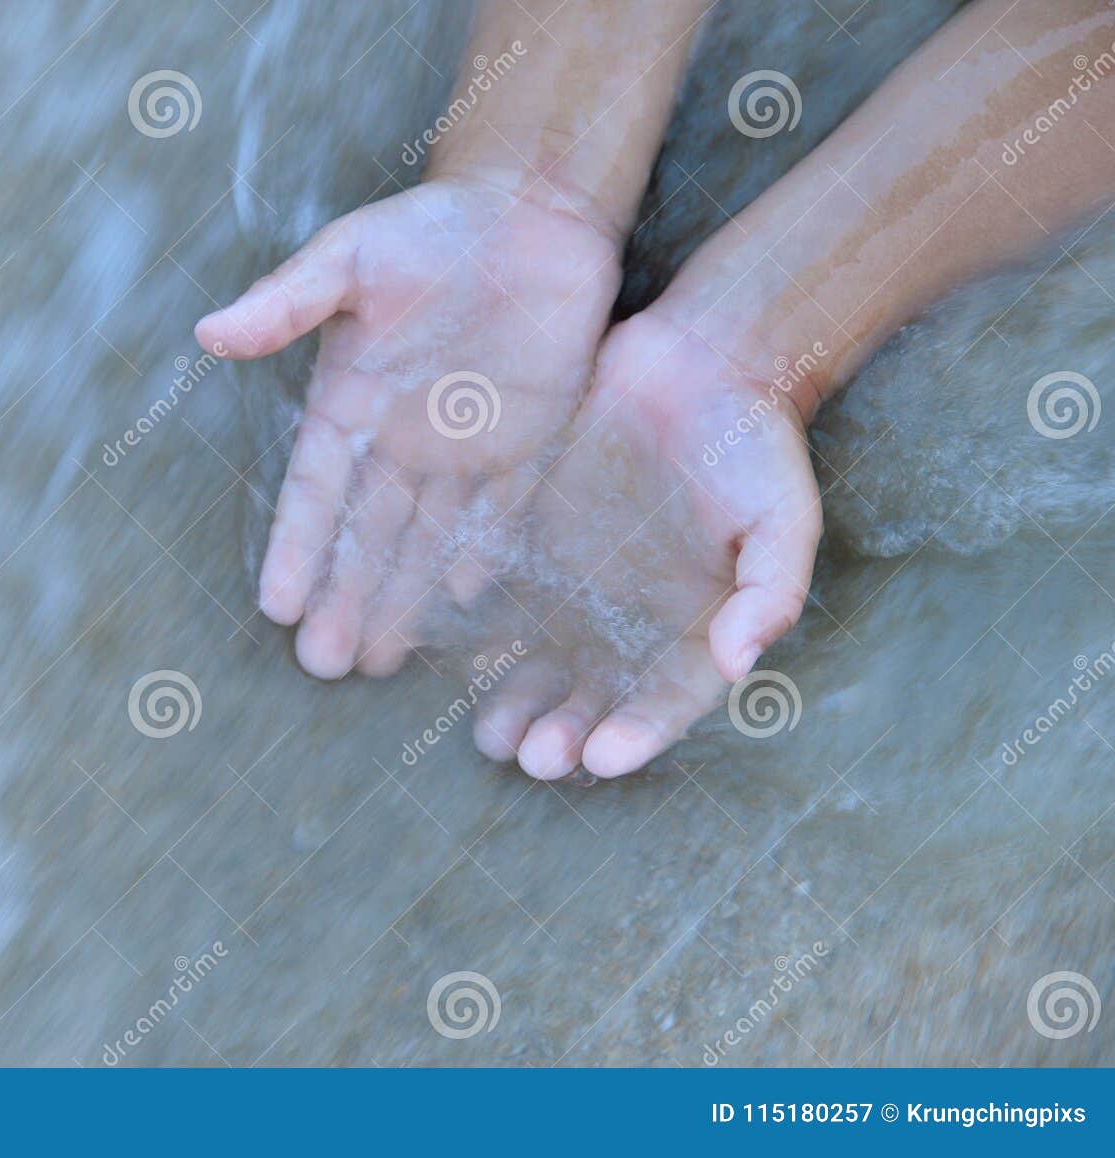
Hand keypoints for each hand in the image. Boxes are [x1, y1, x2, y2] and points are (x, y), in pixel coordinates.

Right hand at [196, 178, 619, 678]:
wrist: (532, 208)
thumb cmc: (434, 227)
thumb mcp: (352, 255)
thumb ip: (288, 302)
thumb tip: (206, 333)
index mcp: (352, 400)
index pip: (317, 491)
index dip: (298, 547)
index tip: (278, 606)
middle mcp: (402, 437)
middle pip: (368, 533)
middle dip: (347, 598)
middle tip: (327, 664)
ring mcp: (466, 446)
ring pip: (429, 537)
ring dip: (405, 597)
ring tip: (381, 661)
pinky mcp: (529, 443)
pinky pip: (503, 513)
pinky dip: (485, 553)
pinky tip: (464, 601)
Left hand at [472, 310, 823, 778]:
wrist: (695, 366)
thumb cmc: (753, 445)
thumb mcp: (783, 513)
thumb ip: (771, 589)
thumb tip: (742, 662)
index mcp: (694, 630)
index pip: (665, 702)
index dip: (637, 736)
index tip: (604, 758)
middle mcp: (630, 624)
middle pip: (592, 700)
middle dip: (561, 736)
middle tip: (534, 753)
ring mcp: (575, 589)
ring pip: (537, 667)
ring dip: (512, 708)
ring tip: (492, 736)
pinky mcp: (529, 546)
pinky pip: (499, 603)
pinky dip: (480, 636)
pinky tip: (461, 657)